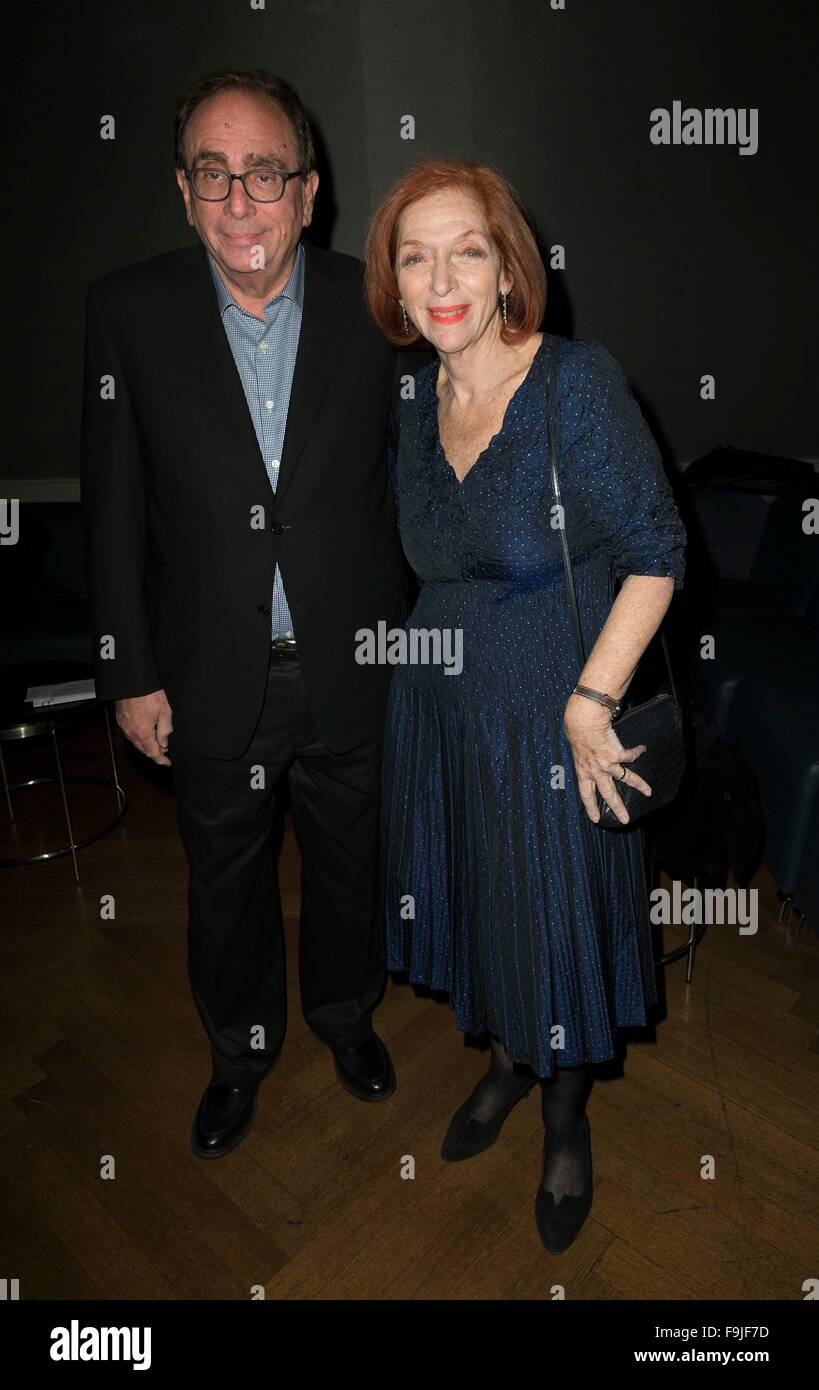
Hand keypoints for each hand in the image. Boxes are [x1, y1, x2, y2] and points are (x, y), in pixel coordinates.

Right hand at [115, 689, 173, 765]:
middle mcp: (131, 733)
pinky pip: (130, 734)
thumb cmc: (148, 694)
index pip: (153, 753)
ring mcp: (124, 727)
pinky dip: (138, 736)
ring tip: (156, 740)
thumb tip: (164, 743)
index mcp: (143, 733)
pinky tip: (145, 730)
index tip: (167, 762)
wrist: (132, 682)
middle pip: (144, 750)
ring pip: (136, 742)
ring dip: (146, 744)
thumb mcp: (165, 711)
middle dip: (154, 752)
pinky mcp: (120, 721)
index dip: (161, 760)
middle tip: (164, 749)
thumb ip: (165, 730)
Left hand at [563, 692, 650, 824]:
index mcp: (583, 771)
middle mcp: (596, 771)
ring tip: (649, 792)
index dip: (591, 807)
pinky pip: (631, 756)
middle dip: (618, 808)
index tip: (596, 819)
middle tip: (625, 819)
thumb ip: (581, 755)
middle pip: (608, 794)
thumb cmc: (575, 729)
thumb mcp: (574, 747)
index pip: (586, 794)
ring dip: (639, 785)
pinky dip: (637, 752)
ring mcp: (608, 764)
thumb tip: (583, 752)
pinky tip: (642, 749)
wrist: (585, 720)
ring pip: (626, 779)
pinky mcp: (618, 755)